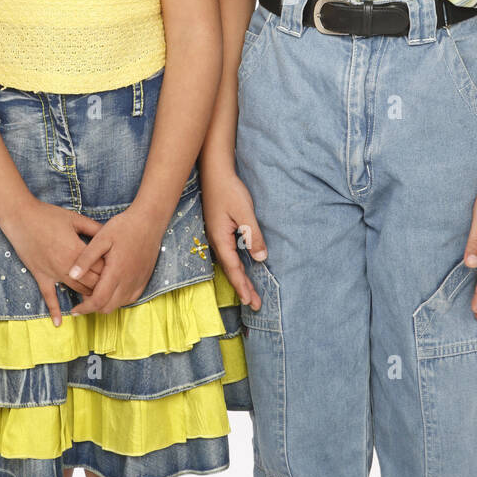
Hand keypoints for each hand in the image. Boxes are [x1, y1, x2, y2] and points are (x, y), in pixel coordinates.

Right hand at [2, 197, 105, 325]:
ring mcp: (53, 272)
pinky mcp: (41, 276)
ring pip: (76, 289)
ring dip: (88, 296)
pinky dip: (54, 310)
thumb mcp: (75, 219)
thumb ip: (94, 228)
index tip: (121, 271)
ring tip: (99, 302)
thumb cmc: (49, 215)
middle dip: (104, 286)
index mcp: (77, 250)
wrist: (21, 217)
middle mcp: (67, 265)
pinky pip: (49, 296)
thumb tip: (111, 234)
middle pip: (91, 282)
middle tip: (115, 289)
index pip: (101, 267)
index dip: (112, 270)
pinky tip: (59, 323)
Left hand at [66, 206, 167, 315]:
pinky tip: (111, 290)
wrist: (150, 221)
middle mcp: (128, 281)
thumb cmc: (124, 227)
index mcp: (116, 272)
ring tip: (94, 293)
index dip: (84, 308)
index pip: (98, 301)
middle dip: (93, 308)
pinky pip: (130, 298)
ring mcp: (138, 281)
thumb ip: (86, 258)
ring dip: (105, 304)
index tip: (74, 310)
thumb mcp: (101, 238)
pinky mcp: (144, 279)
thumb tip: (71, 275)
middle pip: (108, 307)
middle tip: (82, 299)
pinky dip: (118, 300)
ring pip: (119, 304)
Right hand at [200, 167, 264, 309]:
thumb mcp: (244, 213)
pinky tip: (242, 269)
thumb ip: (253, 236)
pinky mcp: (219, 231)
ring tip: (250, 293)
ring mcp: (216, 236)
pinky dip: (237, 266)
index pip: (234, 269)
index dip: (243, 286)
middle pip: (230, 270)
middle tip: (254, 304)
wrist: (215, 172)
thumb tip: (261, 259)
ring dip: (240, 278)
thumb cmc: (229, 190)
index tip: (251, 301)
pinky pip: (229, 255)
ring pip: (229, 263)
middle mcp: (216, 241)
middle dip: (242, 288)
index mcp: (220, 239)